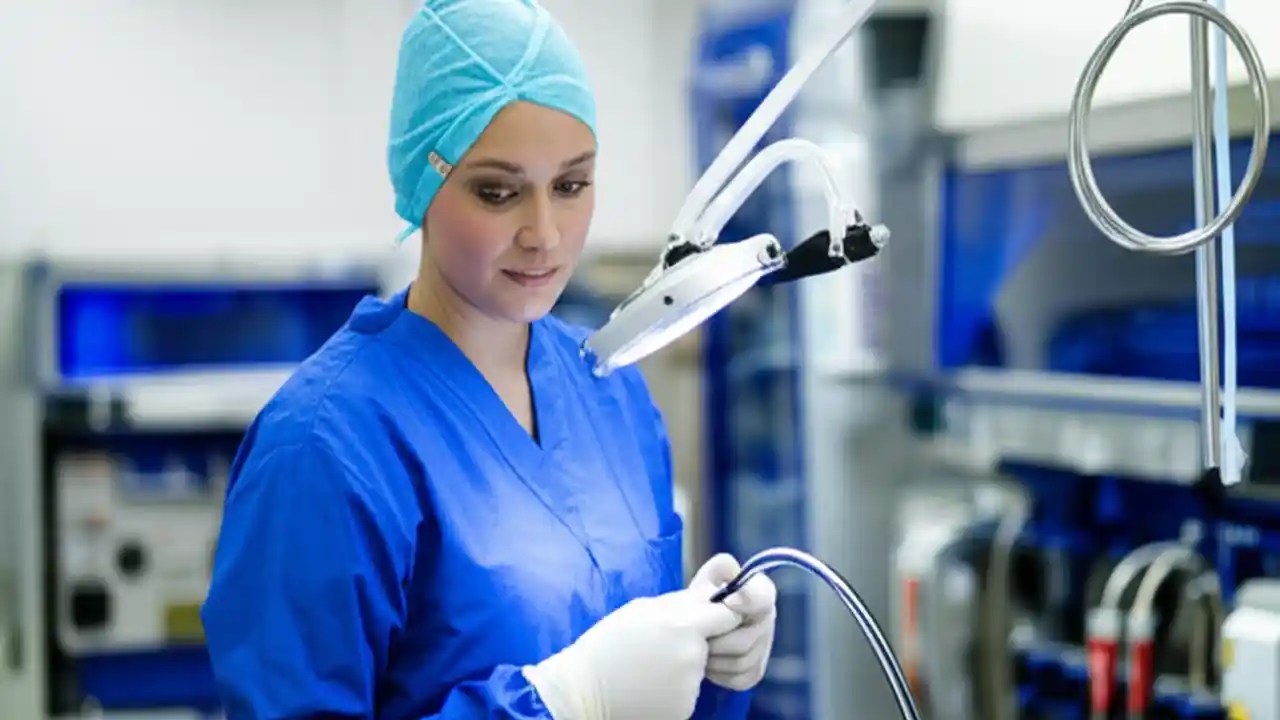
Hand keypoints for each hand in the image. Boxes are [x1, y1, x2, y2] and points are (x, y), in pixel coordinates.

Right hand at [523, 578, 741, 719]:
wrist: (583, 691)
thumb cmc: (607, 644)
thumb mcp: (641, 609)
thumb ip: (681, 603)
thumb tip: (711, 595)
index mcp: (683, 625)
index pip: (730, 613)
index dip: (720, 613)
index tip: (707, 616)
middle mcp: (692, 656)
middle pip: (714, 643)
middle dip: (697, 641)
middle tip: (662, 644)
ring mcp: (690, 686)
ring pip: (699, 668)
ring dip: (684, 665)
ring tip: (650, 666)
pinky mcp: (684, 708)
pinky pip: (688, 690)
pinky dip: (675, 688)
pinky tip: (650, 685)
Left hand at [691, 554, 776, 690]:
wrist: (695, 630)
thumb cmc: (701, 602)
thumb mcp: (705, 582)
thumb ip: (718, 571)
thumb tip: (731, 568)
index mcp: (758, 593)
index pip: (764, 596)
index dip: (749, 600)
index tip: (730, 603)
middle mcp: (766, 619)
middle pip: (747, 639)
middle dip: (717, 639)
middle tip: (699, 635)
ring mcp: (763, 647)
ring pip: (742, 662)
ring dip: (714, 658)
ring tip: (699, 648)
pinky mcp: (755, 671)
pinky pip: (740, 679)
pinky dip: (718, 674)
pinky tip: (707, 664)